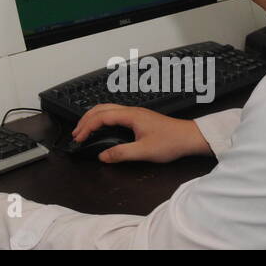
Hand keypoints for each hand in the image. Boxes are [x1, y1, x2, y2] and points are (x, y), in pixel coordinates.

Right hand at [73, 104, 210, 163]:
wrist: (190, 137)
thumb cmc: (171, 142)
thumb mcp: (144, 152)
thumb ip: (121, 153)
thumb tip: (102, 156)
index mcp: (130, 116)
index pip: (101, 117)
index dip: (87, 127)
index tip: (79, 138)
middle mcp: (131, 111)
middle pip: (101, 108)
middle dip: (85, 119)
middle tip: (76, 133)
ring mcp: (135, 113)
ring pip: (107, 109)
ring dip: (93, 117)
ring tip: (84, 129)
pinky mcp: (139, 117)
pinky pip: (115, 113)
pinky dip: (102, 118)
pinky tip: (102, 127)